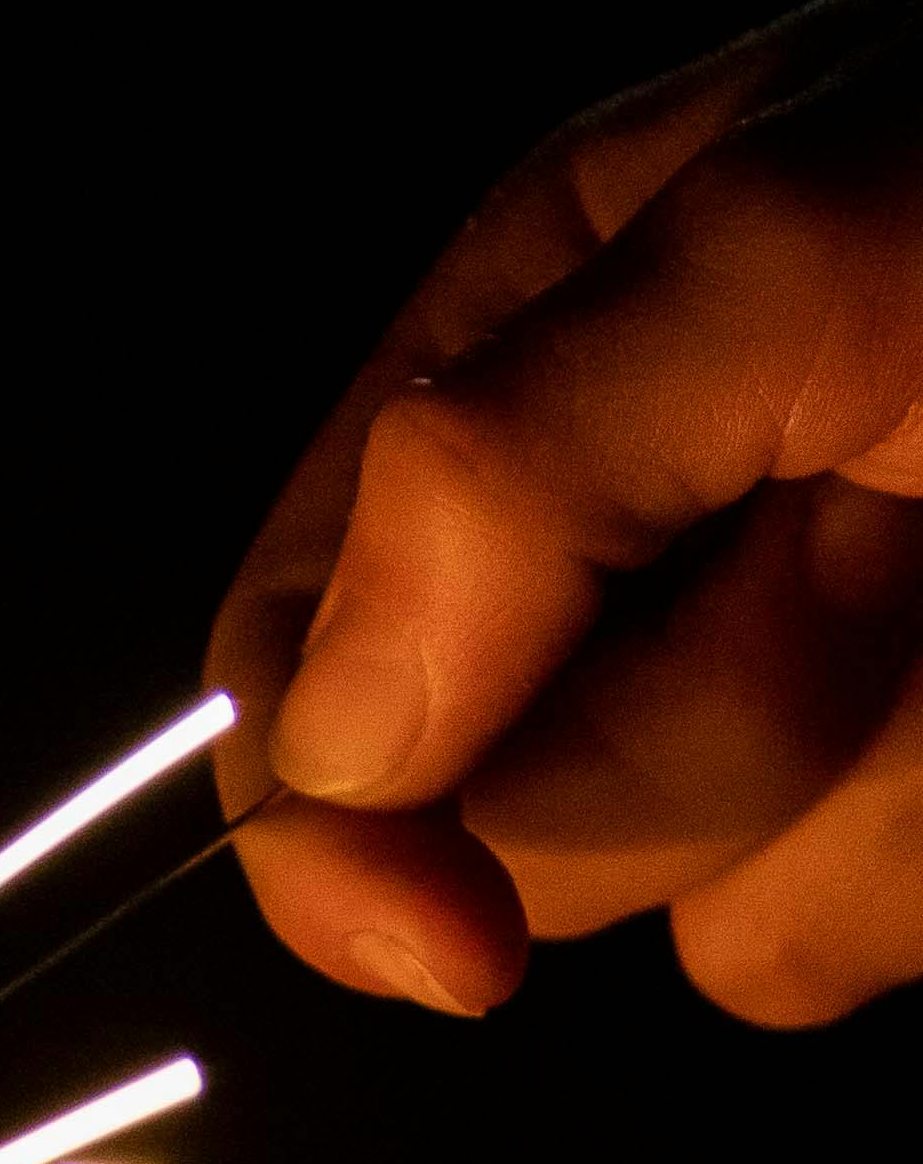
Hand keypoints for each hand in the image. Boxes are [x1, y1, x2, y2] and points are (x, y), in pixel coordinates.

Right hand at [210, 0, 922, 1025]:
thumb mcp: (794, 230)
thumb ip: (516, 462)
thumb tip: (332, 747)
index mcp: (531, 356)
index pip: (301, 672)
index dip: (339, 829)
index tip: (441, 932)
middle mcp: (642, 544)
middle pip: (509, 831)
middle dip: (714, 725)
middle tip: (889, 532)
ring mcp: (812, 696)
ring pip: (727, 914)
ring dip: (894, 781)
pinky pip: (873, 933)